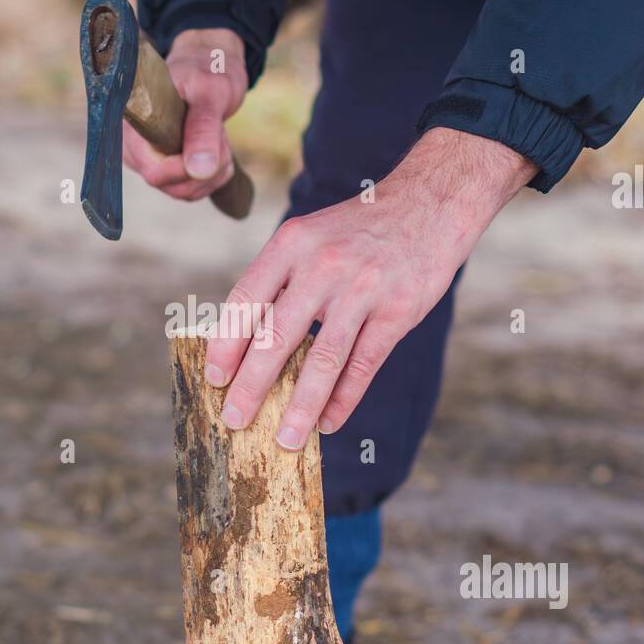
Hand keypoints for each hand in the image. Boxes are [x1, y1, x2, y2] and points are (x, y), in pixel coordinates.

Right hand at [122, 27, 247, 200]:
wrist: (208, 65)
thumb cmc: (206, 71)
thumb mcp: (210, 92)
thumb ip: (203, 129)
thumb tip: (199, 171)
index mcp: (135, 125)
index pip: (154, 171)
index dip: (187, 167)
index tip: (213, 142)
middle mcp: (134, 147)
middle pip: (169, 186)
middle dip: (205, 167)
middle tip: (219, 134)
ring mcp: (148, 160)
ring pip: (183, 192)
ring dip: (213, 172)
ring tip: (219, 137)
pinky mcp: (164, 168)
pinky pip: (190, 189)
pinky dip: (212, 176)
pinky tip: (216, 149)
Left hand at [204, 128, 537, 447]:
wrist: (429, 204)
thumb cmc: (358, 230)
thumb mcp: (310, 236)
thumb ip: (280, 280)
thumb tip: (246, 343)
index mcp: (291, 244)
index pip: (246, 301)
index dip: (225, 344)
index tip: (213, 378)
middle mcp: (323, 266)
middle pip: (276, 337)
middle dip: (252, 386)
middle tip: (234, 419)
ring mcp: (362, 290)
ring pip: (323, 361)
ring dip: (300, 407)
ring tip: (285, 439)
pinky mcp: (397, 312)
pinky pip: (363, 366)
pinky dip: (343, 400)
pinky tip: (328, 422)